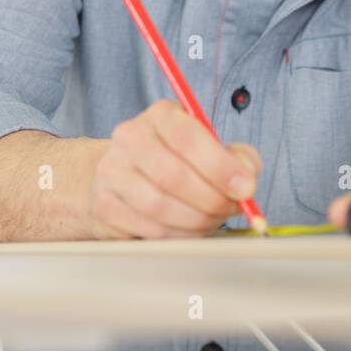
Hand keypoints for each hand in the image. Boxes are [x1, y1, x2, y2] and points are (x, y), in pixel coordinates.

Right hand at [89, 99, 261, 238]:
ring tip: (213, 220)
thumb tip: (246, 181)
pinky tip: (190, 230)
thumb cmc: (179, 159)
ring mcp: (112, 171)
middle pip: (173, 175)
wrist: (126, 175)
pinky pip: (147, 228)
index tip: (246, 188)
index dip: (221, 167)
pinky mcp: (105, 204)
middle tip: (230, 209)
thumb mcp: (213, 147)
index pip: (188, 138)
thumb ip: (239, 158)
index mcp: (161, 115)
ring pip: (159, 205)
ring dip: (196, 220)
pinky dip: (178, 235)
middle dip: (211, 199)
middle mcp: (130, 137)